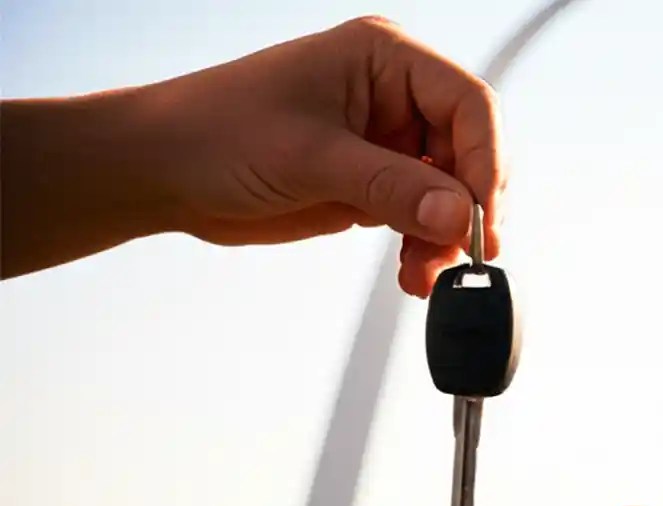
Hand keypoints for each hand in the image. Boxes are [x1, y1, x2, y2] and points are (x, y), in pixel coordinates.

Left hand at [1, 16, 503, 294]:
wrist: (161, 171)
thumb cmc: (217, 134)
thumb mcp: (312, 158)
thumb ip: (393, 187)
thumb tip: (461, 215)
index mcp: (385, 59)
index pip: (470, 105)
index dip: (485, 164)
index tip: (482, 220)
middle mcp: (394, 94)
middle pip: (469, 152)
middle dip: (467, 208)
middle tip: (459, 255)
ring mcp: (386, 139)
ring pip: (451, 192)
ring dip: (446, 237)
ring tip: (424, 274)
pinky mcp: (373, 181)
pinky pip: (422, 216)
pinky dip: (425, 248)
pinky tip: (414, 274)